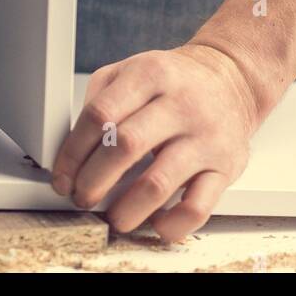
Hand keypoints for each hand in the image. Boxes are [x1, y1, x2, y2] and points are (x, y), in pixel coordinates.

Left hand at [50, 43, 263, 242]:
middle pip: (125, 146)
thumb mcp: (132, 70)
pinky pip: (196, 207)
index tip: (63, 177)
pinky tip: (156, 222)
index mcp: (150, 74)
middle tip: (83, 197)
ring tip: (114, 217)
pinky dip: (170, 224)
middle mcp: (181, 103)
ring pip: (157, 182)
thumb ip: (99, 100)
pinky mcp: (226, 167)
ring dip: (126, 209)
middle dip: (93, 181)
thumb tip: (70, 150)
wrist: (232, 81)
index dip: (73, 153)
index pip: (100, 115)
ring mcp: (206, 137)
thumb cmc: (174, 83)